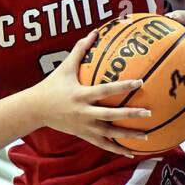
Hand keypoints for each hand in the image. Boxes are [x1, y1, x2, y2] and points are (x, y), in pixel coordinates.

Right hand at [33, 32, 152, 157]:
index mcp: (81, 95)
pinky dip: (117, 149)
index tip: (140, 82)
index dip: (123, 86)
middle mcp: (84, 112)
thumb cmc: (52, 85)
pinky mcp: (84, 135)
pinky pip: (103, 145)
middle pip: (111, 114)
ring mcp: (85, 126)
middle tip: (149, 112)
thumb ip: (80, 50)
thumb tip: (95, 32)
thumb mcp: (65, 67)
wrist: (35, 109)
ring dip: (128, 135)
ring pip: (110, 133)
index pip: (106, 90)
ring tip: (147, 136)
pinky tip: (132, 153)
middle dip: (130, 114)